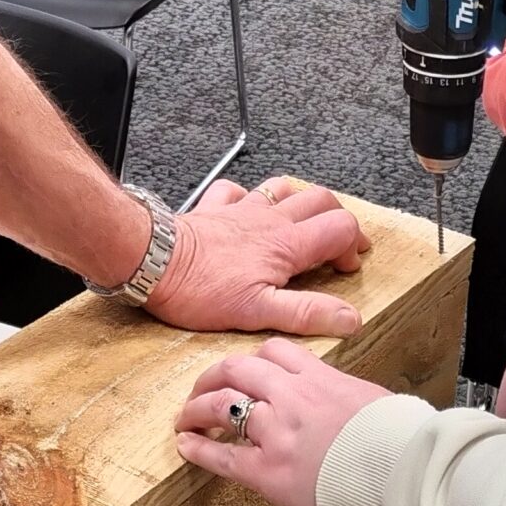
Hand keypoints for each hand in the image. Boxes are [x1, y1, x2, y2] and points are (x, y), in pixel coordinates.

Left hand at [146, 177, 369, 338]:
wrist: (152, 261)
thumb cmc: (199, 290)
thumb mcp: (259, 311)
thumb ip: (307, 312)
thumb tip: (348, 317)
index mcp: (286, 245)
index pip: (340, 228)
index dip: (353, 245)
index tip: (347, 266)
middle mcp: (269, 220)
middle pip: (320, 200)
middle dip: (337, 217)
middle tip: (339, 242)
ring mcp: (241, 210)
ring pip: (283, 188)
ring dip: (300, 201)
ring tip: (303, 222)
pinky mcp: (214, 209)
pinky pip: (235, 190)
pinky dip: (248, 195)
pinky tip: (247, 208)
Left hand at [173, 337, 388, 505]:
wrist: (403, 475)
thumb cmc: (398, 443)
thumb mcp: (373, 401)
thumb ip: (346, 395)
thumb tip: (346, 402)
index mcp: (320, 378)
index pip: (273, 352)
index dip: (251, 361)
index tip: (243, 372)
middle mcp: (292, 397)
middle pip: (237, 369)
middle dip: (213, 377)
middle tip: (202, 389)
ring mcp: (277, 433)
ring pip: (222, 405)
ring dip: (197, 408)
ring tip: (186, 417)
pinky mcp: (268, 472)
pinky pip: (223, 455)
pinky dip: (199, 448)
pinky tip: (186, 446)